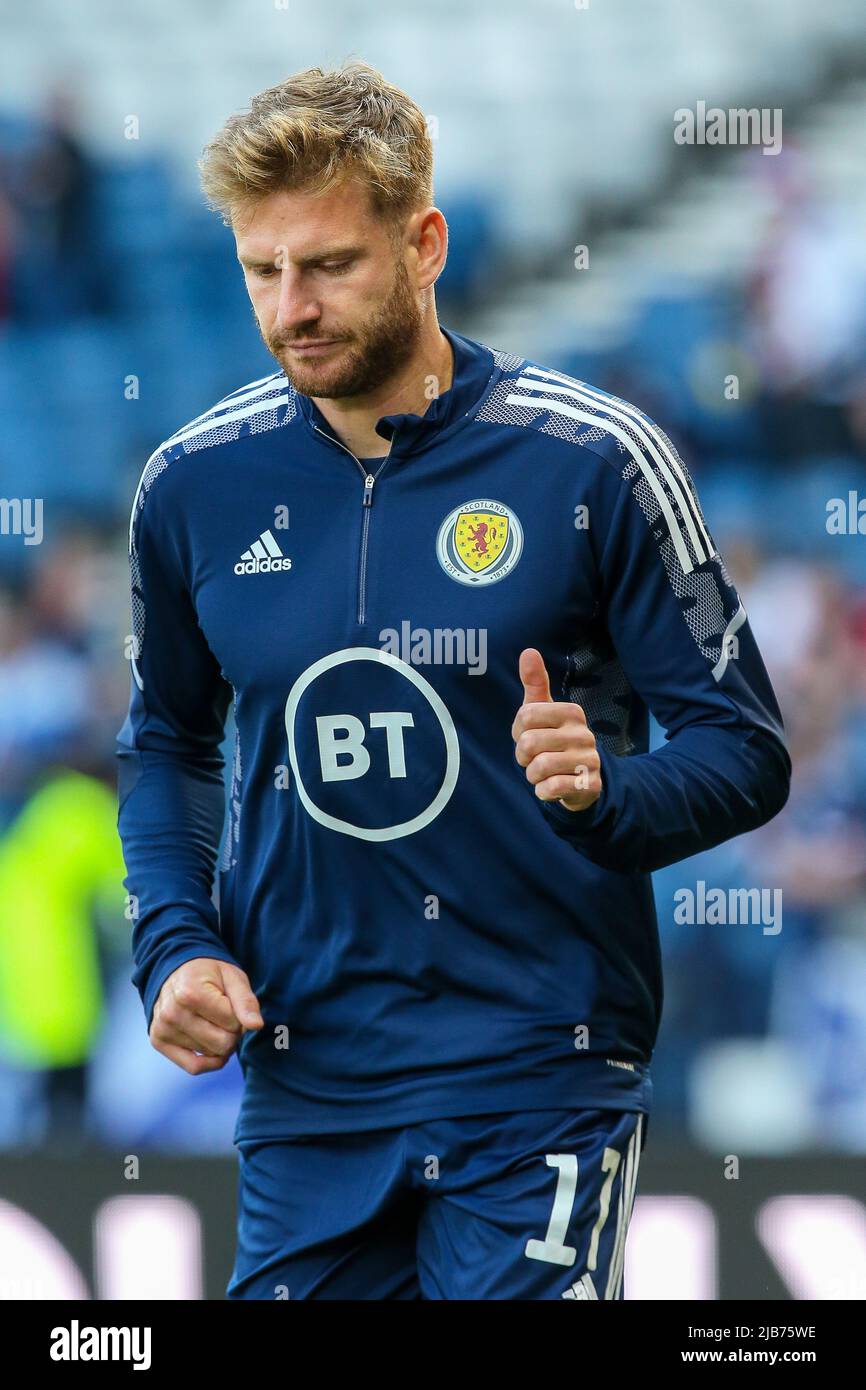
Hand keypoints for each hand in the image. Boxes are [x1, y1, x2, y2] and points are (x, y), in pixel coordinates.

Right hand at [149, 958, 263, 1074]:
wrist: (178, 971)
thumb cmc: (210, 975)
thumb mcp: (233, 978)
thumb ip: (246, 1002)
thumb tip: (256, 1026)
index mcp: (189, 993)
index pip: (233, 1023)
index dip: (240, 1016)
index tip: (232, 1003)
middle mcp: (172, 1013)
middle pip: (223, 1043)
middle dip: (232, 1032)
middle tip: (225, 1015)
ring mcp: (162, 1029)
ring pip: (212, 1055)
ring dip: (220, 1042)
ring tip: (212, 1021)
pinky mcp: (159, 1041)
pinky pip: (193, 1067)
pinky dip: (209, 1062)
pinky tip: (212, 1047)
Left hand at [511, 648, 601, 811]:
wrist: (580, 781)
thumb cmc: (554, 740)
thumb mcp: (542, 712)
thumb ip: (534, 683)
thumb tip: (528, 651)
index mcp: (571, 712)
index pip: (525, 716)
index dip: (518, 731)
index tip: (528, 736)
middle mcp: (584, 734)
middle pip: (529, 743)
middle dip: (523, 756)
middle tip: (535, 758)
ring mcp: (589, 760)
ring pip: (539, 767)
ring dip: (532, 775)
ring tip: (543, 772)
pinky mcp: (590, 785)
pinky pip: (551, 787)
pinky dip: (543, 791)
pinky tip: (551, 786)